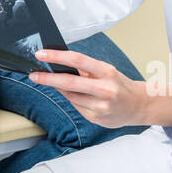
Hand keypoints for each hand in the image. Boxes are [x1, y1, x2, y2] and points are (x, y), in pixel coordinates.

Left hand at [28, 48, 147, 128]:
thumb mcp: (106, 71)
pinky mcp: (96, 118)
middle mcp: (105, 89)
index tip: (41, 54)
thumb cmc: (119, 84)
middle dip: (47, 78)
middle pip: (69, 82)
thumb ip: (85, 69)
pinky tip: (76, 95)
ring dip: (59, 89)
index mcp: (107, 72)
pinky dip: (72, 99)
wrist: (138, 106)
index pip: (77, 60)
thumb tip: (58, 64)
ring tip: (55, 82)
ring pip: (70, 96)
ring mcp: (100, 106)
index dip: (56, 57)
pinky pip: (76, 106)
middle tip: (33, 75)